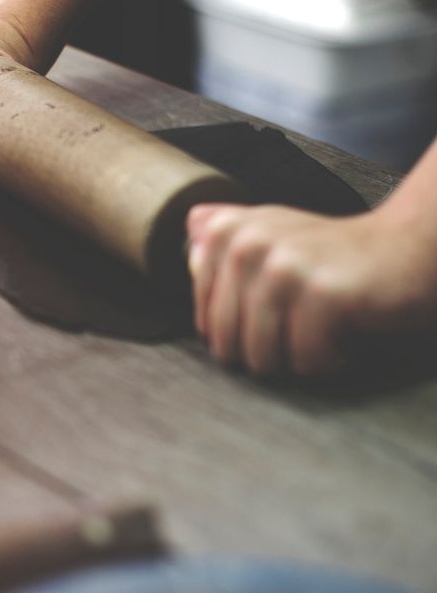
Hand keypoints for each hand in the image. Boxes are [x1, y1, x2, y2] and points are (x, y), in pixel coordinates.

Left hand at [186, 203, 436, 375]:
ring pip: (260, 355)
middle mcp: (246, 243)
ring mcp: (284, 266)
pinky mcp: (322, 293)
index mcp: (224, 231)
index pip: (203, 320)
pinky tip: (341, 334)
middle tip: (296, 331)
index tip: (269, 319)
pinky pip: (304, 360)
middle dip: (264, 353)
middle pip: (227, 342)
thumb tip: (186, 240)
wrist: (405, 247)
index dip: (238, 336)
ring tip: (317, 331)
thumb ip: (222, 238)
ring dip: (294, 358)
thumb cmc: (331, 253)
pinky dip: (326, 359)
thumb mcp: (268, 233)